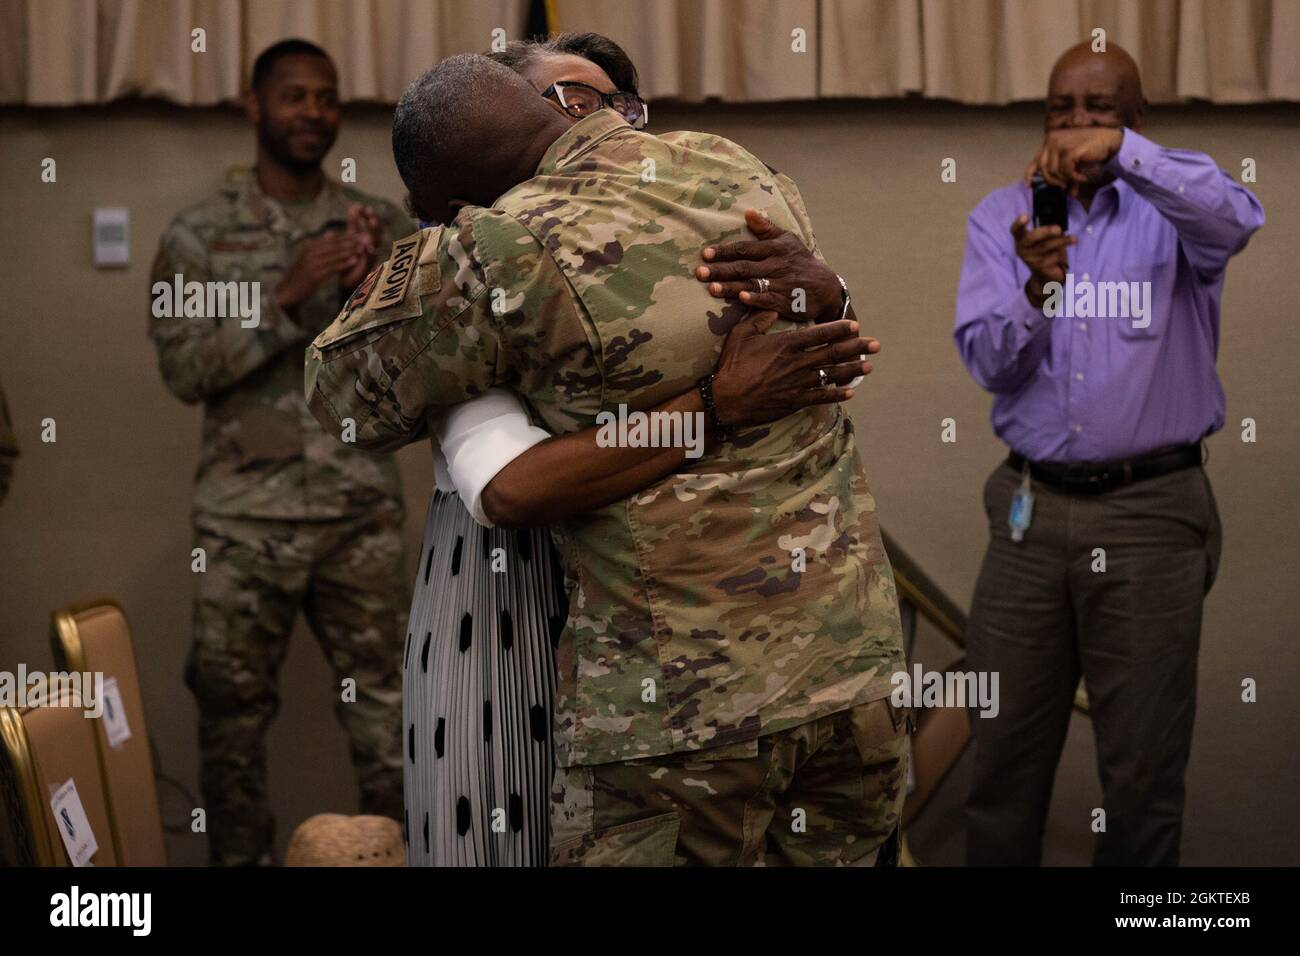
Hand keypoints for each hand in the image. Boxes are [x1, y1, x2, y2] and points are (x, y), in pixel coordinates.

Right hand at [275, 231, 362, 310]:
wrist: (287, 292)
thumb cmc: (301, 276)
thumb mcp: (308, 258)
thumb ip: (320, 248)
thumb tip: (331, 234)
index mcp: (309, 246)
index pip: (331, 239)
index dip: (346, 236)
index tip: (359, 234)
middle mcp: (310, 252)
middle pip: (334, 245)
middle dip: (351, 241)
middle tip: (365, 239)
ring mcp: (313, 263)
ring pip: (335, 254)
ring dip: (350, 250)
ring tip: (363, 248)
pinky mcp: (315, 274)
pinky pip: (333, 267)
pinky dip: (345, 263)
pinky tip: (355, 261)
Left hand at [339, 204, 382, 288]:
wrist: (346, 283)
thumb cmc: (345, 264)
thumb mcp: (340, 250)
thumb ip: (336, 241)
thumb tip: (329, 233)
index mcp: (360, 238)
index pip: (362, 223)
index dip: (360, 214)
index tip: (356, 206)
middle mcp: (368, 244)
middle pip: (373, 229)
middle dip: (371, 218)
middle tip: (368, 210)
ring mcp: (370, 254)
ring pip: (375, 240)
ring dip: (374, 230)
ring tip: (372, 221)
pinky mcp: (369, 264)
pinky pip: (371, 255)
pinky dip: (368, 249)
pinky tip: (366, 243)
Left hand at [696, 209, 841, 321]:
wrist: (826, 287)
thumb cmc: (801, 261)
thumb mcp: (788, 240)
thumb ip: (766, 228)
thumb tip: (748, 212)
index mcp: (775, 248)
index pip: (745, 248)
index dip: (724, 251)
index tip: (705, 254)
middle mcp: (776, 265)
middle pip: (744, 267)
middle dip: (721, 269)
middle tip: (700, 272)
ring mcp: (780, 284)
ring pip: (752, 284)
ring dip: (731, 286)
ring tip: (711, 288)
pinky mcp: (785, 301)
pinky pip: (768, 299)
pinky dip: (755, 298)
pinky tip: (741, 298)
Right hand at [710, 313, 878, 427]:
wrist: (725, 399)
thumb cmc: (731, 365)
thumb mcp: (741, 335)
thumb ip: (759, 319)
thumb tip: (772, 308)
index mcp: (786, 344)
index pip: (820, 334)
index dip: (840, 329)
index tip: (855, 325)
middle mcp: (797, 363)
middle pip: (834, 353)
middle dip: (857, 347)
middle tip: (876, 344)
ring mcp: (798, 383)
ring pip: (832, 374)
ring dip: (853, 369)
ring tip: (869, 366)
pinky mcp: (795, 401)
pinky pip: (821, 396)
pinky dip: (837, 394)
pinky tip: (851, 392)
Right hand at [1010, 214, 1075, 306]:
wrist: (1044, 276)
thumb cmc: (1044, 252)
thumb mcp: (1043, 240)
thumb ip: (1047, 232)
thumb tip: (1058, 229)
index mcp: (1021, 239)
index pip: (1015, 230)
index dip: (1019, 223)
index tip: (1026, 215)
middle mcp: (1022, 249)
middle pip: (1032, 237)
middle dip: (1046, 232)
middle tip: (1058, 229)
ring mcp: (1030, 259)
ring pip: (1047, 246)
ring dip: (1062, 241)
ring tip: (1074, 239)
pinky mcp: (1039, 268)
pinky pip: (1053, 257)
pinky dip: (1061, 255)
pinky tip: (1061, 257)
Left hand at [1025, 127, 1122, 194]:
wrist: (1109, 141)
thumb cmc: (1090, 151)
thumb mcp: (1073, 163)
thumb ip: (1066, 176)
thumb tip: (1067, 194)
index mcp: (1049, 142)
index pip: (1035, 161)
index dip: (1030, 175)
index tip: (1029, 187)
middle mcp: (1052, 140)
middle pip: (1044, 170)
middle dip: (1053, 182)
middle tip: (1065, 187)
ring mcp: (1060, 144)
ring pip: (1054, 171)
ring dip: (1065, 180)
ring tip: (1077, 179)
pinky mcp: (1070, 150)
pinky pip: (1066, 171)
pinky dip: (1074, 177)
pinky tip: (1082, 177)